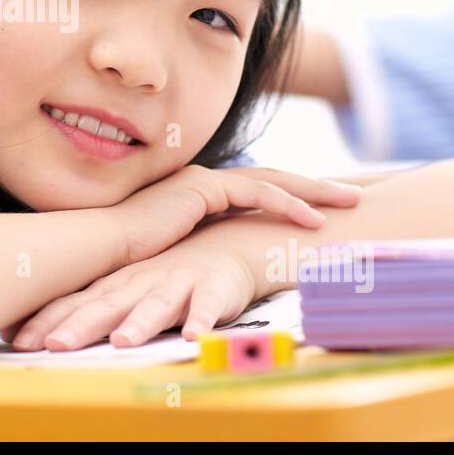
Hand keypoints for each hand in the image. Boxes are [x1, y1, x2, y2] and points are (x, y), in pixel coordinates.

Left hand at [1, 238, 256, 350]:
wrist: (219, 245)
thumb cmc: (162, 274)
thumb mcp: (122, 290)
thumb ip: (86, 309)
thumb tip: (35, 331)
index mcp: (115, 286)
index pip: (75, 304)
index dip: (47, 321)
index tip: (17, 340)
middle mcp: (140, 283)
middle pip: (108, 306)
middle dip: (81, 326)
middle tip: (56, 345)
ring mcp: (176, 284)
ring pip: (157, 305)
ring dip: (140, 323)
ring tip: (124, 341)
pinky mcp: (212, 288)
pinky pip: (207, 306)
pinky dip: (202, 319)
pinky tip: (195, 335)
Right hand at [108, 163, 358, 267]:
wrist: (100, 248)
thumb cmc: (129, 261)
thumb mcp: (177, 256)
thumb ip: (201, 255)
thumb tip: (227, 275)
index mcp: (199, 196)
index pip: (256, 192)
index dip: (292, 199)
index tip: (323, 209)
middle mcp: (205, 182)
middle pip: (272, 180)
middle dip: (315, 187)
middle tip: (352, 196)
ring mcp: (205, 180)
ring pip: (272, 180)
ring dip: (313, 191)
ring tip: (347, 203)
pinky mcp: (204, 187)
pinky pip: (257, 192)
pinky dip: (288, 203)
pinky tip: (313, 219)